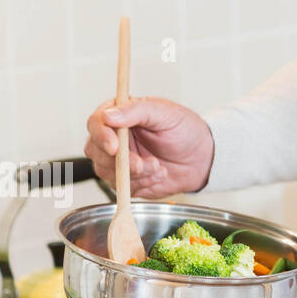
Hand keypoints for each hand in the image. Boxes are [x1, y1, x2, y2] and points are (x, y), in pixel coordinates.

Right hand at [83, 96, 214, 197]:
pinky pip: (120, 187)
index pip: (96, 122)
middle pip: (95, 150)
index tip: (115, 147)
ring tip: (158, 166)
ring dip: (135, 173)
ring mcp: (117, 160)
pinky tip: (158, 174)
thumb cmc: (186, 131)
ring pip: (106, 171)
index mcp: (122, 115)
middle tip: (144, 164)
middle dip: (121, 161)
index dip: (102, 136)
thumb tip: (109, 115)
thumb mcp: (166, 113)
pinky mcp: (125, 179)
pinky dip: (142, 183)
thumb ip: (137, 110)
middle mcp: (115, 137)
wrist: (201, 158)